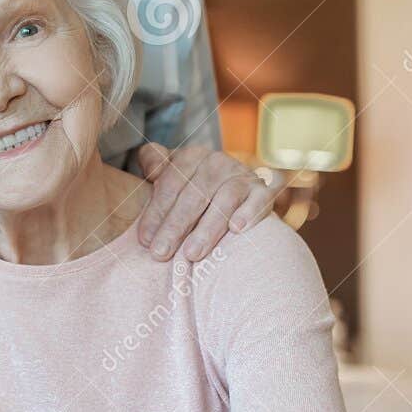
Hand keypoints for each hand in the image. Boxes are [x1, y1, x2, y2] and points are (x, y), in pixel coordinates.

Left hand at [135, 144, 282, 261]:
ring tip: (191, 254)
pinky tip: (236, 230)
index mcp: (192, 157)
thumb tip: (151, 169)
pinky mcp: (265, 192)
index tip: (145, 240)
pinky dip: (249, 213)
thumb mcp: (173, 174)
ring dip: (207, 228)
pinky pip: (259, 200)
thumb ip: (155, 163)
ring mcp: (243, 176)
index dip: (156, 212)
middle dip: (175, 226)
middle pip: (194, 194)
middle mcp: (218, 162)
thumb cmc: (195, 190)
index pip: (171, 183)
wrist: (241, 194)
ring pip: (225, 199)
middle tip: (161, 253)